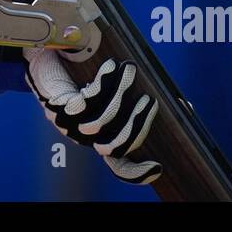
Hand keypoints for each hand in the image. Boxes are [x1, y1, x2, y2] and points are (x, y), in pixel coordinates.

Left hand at [23, 47, 160, 184]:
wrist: (46, 58)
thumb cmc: (84, 75)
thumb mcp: (115, 90)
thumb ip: (141, 99)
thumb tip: (185, 106)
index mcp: (101, 138)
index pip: (120, 165)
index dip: (137, 172)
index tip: (156, 168)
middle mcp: (85, 138)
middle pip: (116, 147)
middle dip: (137, 124)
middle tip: (149, 100)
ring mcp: (69, 126)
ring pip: (102, 121)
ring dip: (121, 94)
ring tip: (130, 70)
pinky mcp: (58, 108)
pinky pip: (85, 101)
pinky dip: (103, 82)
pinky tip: (110, 66)